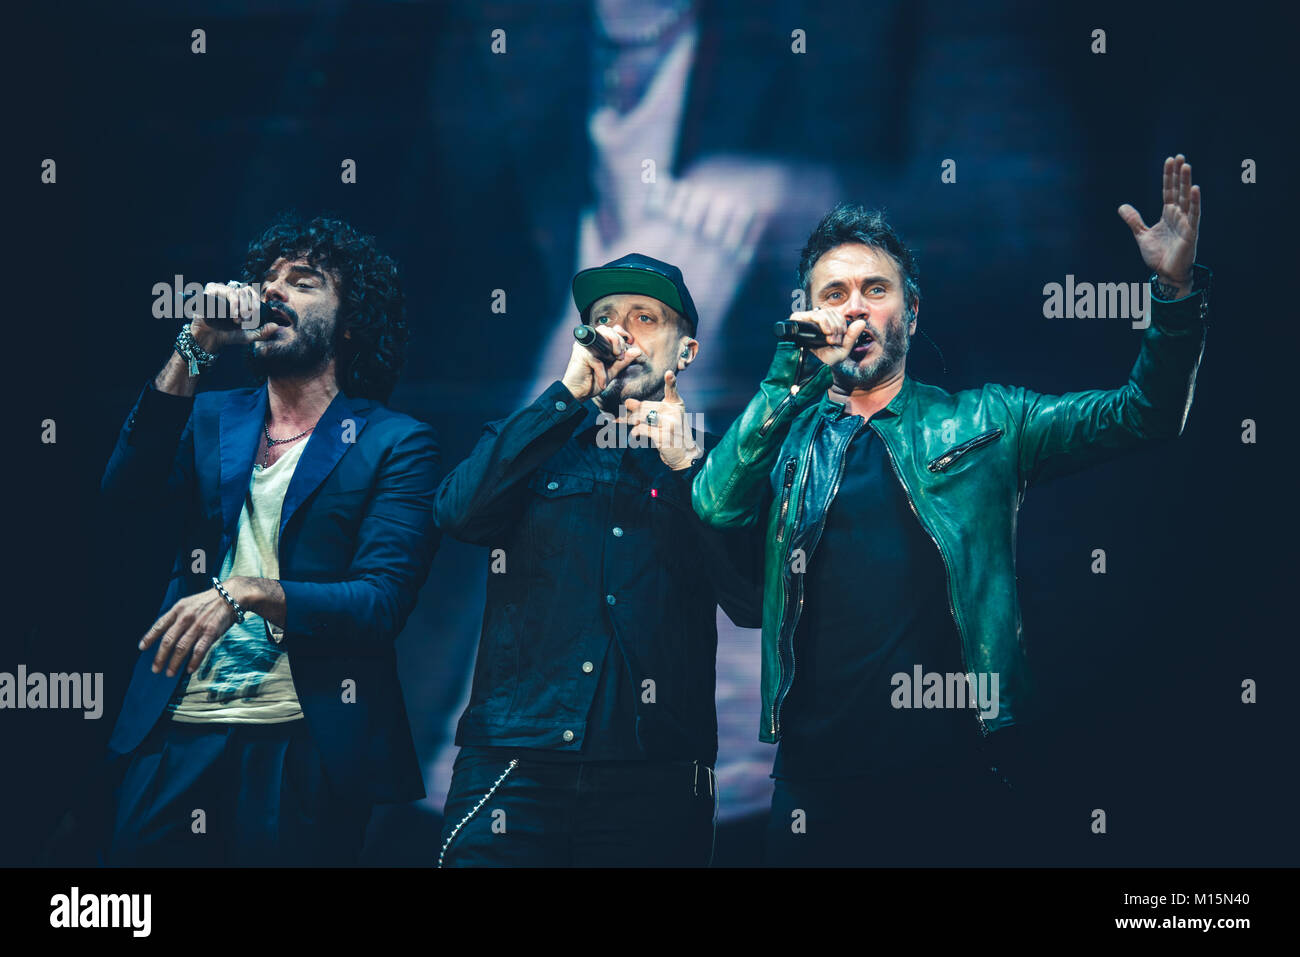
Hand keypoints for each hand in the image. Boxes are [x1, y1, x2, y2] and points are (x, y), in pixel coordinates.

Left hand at [139, 578, 256, 677]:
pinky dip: (193, 661)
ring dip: (174, 663)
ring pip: (181, 648)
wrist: (232, 595)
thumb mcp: (189, 603)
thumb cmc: (209, 601)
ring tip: (169, 673)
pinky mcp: (211, 632)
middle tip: (155, 669)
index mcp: (178, 609)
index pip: (159, 625)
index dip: (150, 637)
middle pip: (168, 640)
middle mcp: (186, 617)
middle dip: (160, 657)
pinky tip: (189, 669)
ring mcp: (198, 625)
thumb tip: (166, 633)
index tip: (142, 648)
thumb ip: (177, 616)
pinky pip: (199, 650)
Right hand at [187, 281, 284, 352]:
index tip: (254, 318)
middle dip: (249, 307)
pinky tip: (231, 314)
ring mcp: (221, 290)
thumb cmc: (228, 335)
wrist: (209, 338)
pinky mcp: (210, 290)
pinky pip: (224, 290)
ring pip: (237, 291)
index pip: (254, 294)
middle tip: (246, 320)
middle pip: (247, 291)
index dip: (257, 304)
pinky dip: (232, 303)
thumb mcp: (248, 336)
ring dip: (241, 306)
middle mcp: (232, 293)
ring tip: (237, 319)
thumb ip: (262, 332)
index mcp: (242, 300)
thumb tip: (276, 326)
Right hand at [560, 323, 642, 400]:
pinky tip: (602, 383)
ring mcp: (584, 346)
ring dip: (613, 348)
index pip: (611, 330)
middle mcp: (589, 342)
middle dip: (619, 342)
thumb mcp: (613, 370)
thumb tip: (638, 351)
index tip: (628, 344)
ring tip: (615, 360)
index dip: (622, 335)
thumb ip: (624, 361)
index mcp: (597, 343)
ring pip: (602, 337)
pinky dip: (602, 373)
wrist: (578, 393)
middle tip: (620, 357)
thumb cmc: (593, 381)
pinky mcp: (581, 355)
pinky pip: (597, 360)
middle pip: (608, 330)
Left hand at [624, 370, 702, 469]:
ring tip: (630, 426)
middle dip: (632, 413)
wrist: (684, 453)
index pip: (672, 390)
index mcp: (676, 404)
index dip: (670, 381)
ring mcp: (670, 424)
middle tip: (623, 418)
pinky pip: (641, 429)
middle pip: (645, 406)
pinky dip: (635, 432)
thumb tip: (628, 402)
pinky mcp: (664, 436)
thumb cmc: (671, 432)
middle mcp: (674, 412)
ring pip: (641, 417)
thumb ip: (647, 408)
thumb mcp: (663, 417)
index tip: (668, 373)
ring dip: (631, 422)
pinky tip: (636, 435)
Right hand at [793, 305, 867, 367]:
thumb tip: (862, 322)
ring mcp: (807, 319)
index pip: (836, 314)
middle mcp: (816, 320)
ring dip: (831, 326)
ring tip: (829, 340)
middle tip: (835, 341)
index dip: (841, 324)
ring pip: (824, 313)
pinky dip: (823, 322)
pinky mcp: (798, 319)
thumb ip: (852, 336)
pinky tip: (826, 332)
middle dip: (837, 327)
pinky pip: (814, 314)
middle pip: (831, 312)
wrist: (812, 368)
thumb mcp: (843, 349)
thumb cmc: (825, 359)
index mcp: (826, 324)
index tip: (840, 338)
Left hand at [1118, 154, 1200, 296]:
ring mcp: (1186, 222)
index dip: (1168, 176)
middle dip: (1178, 174)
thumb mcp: (1141, 235)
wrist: (1166, 274)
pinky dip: (1195, 202)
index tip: (1169, 160)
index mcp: (1168, 214)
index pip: (1168, 191)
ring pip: (1187, 198)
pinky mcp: (1191, 232)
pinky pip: (1194, 215)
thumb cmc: (1158, 256)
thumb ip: (1134, 220)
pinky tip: (1195, 189)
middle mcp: (1178, 215)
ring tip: (1186, 166)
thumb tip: (1121, 206)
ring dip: (1186, 182)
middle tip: (1180, 156)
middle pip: (1178, 190)